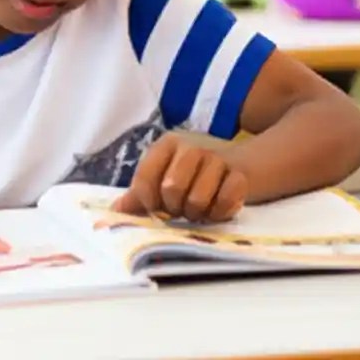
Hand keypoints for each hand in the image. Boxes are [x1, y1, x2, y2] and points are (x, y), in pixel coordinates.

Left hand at [112, 135, 247, 222]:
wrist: (246, 164)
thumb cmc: (196, 174)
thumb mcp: (164, 177)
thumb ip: (139, 195)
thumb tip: (114, 212)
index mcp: (166, 145)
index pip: (144, 178)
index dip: (148, 201)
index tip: (156, 208)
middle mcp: (190, 147)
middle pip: (171, 190)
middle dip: (175, 208)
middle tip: (181, 208)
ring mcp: (218, 159)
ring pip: (198, 200)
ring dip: (197, 214)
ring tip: (199, 209)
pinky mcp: (240, 174)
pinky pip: (225, 203)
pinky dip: (220, 213)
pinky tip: (218, 209)